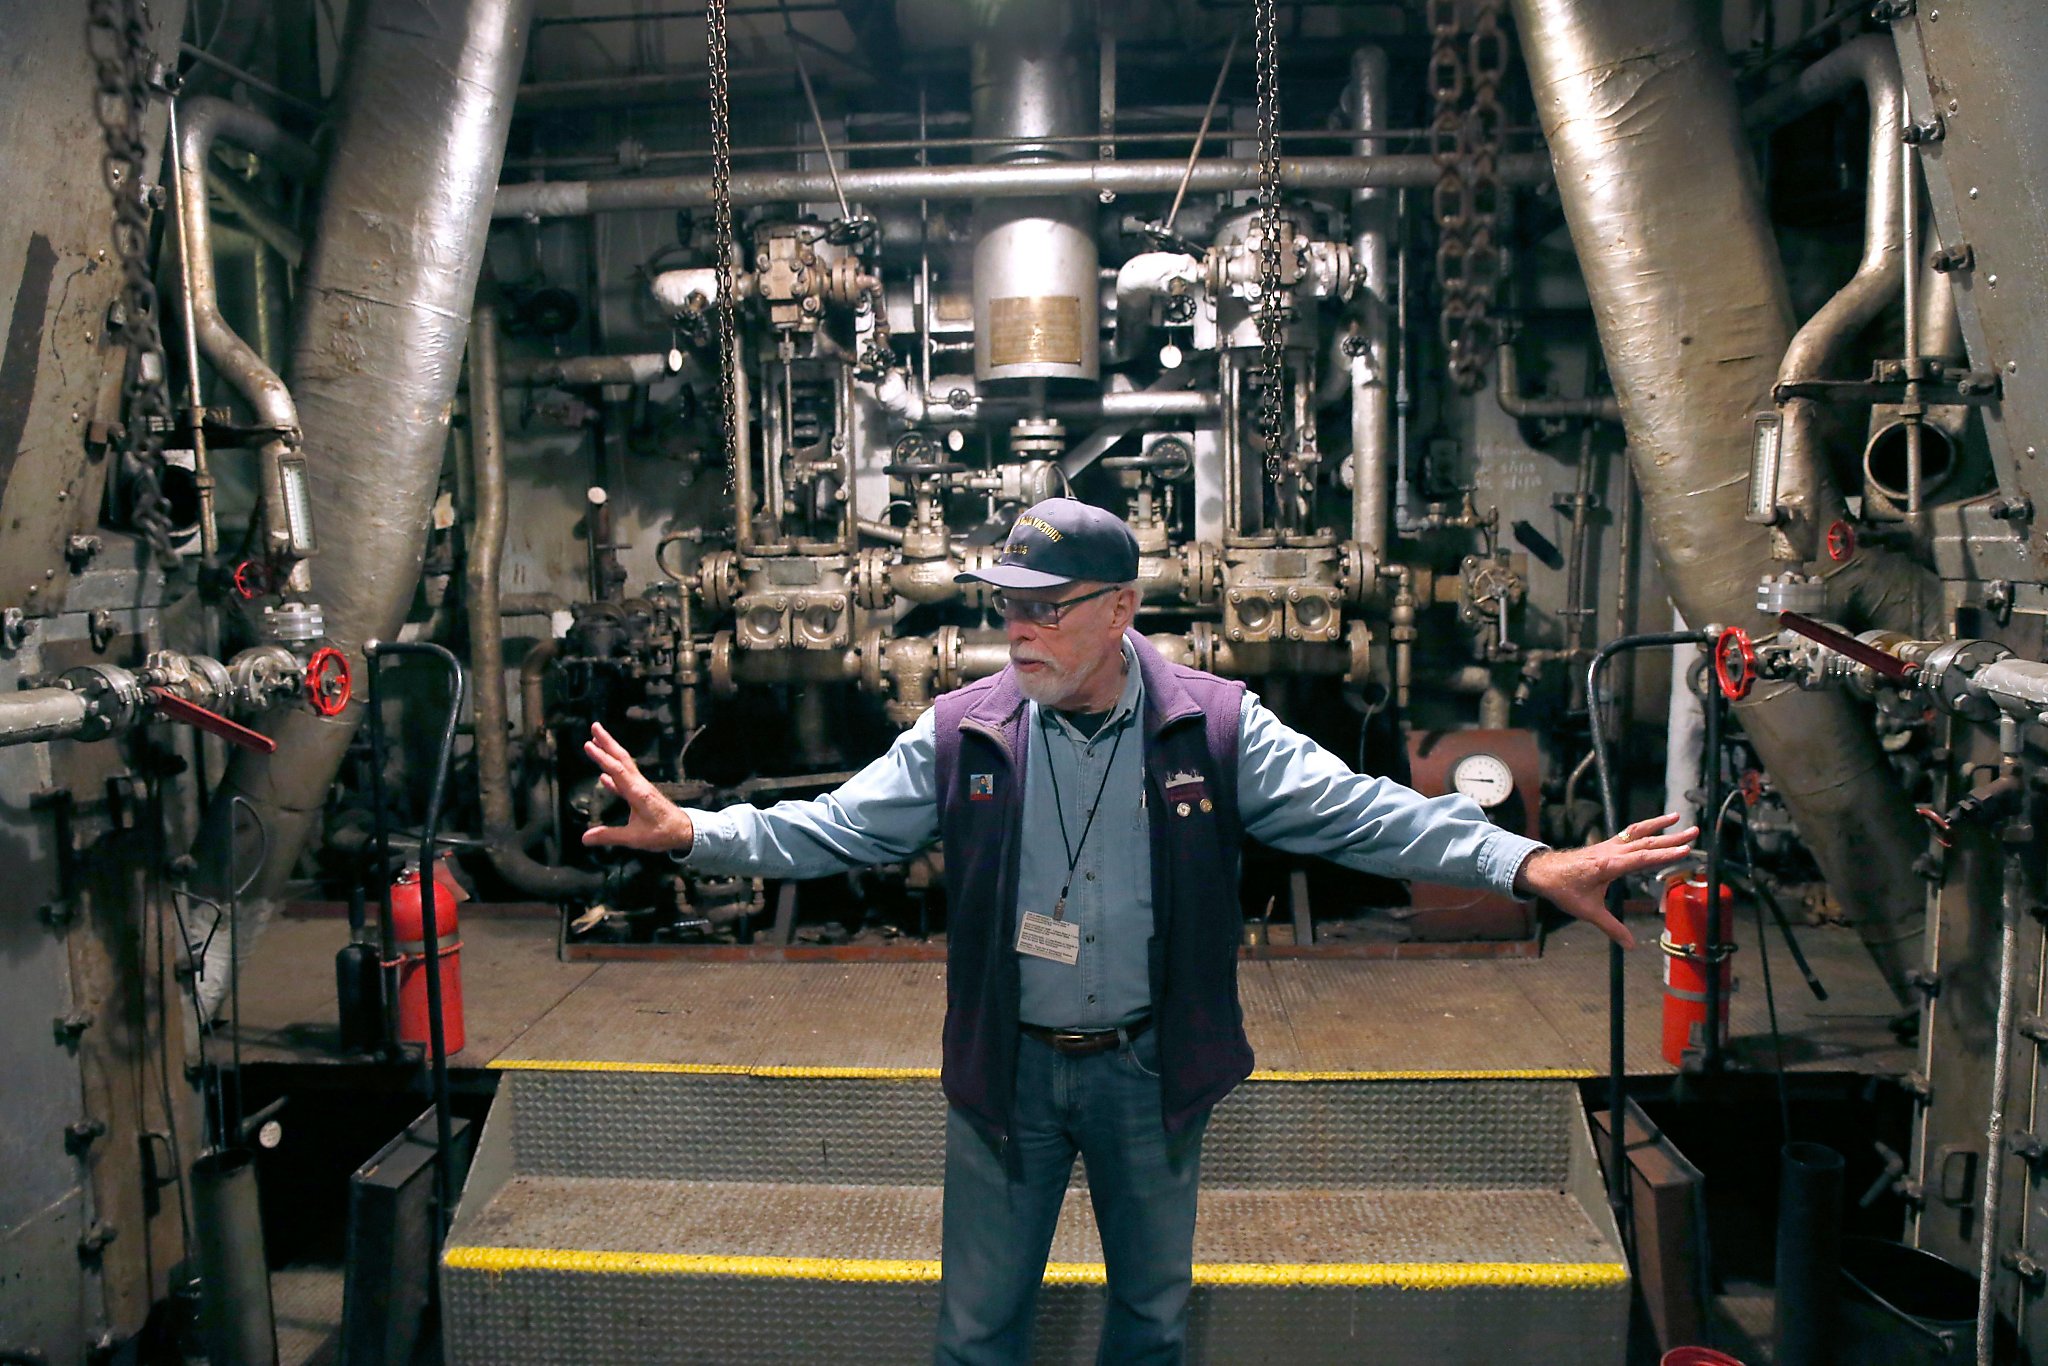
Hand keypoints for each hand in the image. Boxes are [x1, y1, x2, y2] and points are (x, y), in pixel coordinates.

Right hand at [580, 721, 694, 853]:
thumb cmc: (663, 833)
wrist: (685, 832)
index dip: (602, 757)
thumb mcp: (635, 838)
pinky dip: (613, 775)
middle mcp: (639, 785)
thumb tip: (584, 838)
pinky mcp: (642, 794)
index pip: (617, 770)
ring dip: (610, 752)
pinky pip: (624, 780)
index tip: (588, 744)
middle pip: (621, 758)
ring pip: (624, 765)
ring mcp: (641, 788)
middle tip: (595, 726)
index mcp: (637, 792)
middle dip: (608, 742)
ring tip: (597, 742)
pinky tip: (603, 776)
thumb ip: (609, 836)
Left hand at [1513, 812, 1698, 949]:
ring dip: (1658, 825)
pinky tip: (1655, 826)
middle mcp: (1611, 851)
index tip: (1685, 849)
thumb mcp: (1588, 912)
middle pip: (1646, 842)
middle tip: (1694, 831)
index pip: (1642, 858)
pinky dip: (1644, 827)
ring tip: (1677, 818)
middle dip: (1671, 837)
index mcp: (1609, 865)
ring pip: (1637, 832)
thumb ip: (1612, 927)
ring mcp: (1609, 845)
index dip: (1664, 854)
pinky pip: (1628, 833)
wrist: (1543, 872)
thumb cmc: (1564, 890)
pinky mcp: (1606, 845)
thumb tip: (1630, 945)